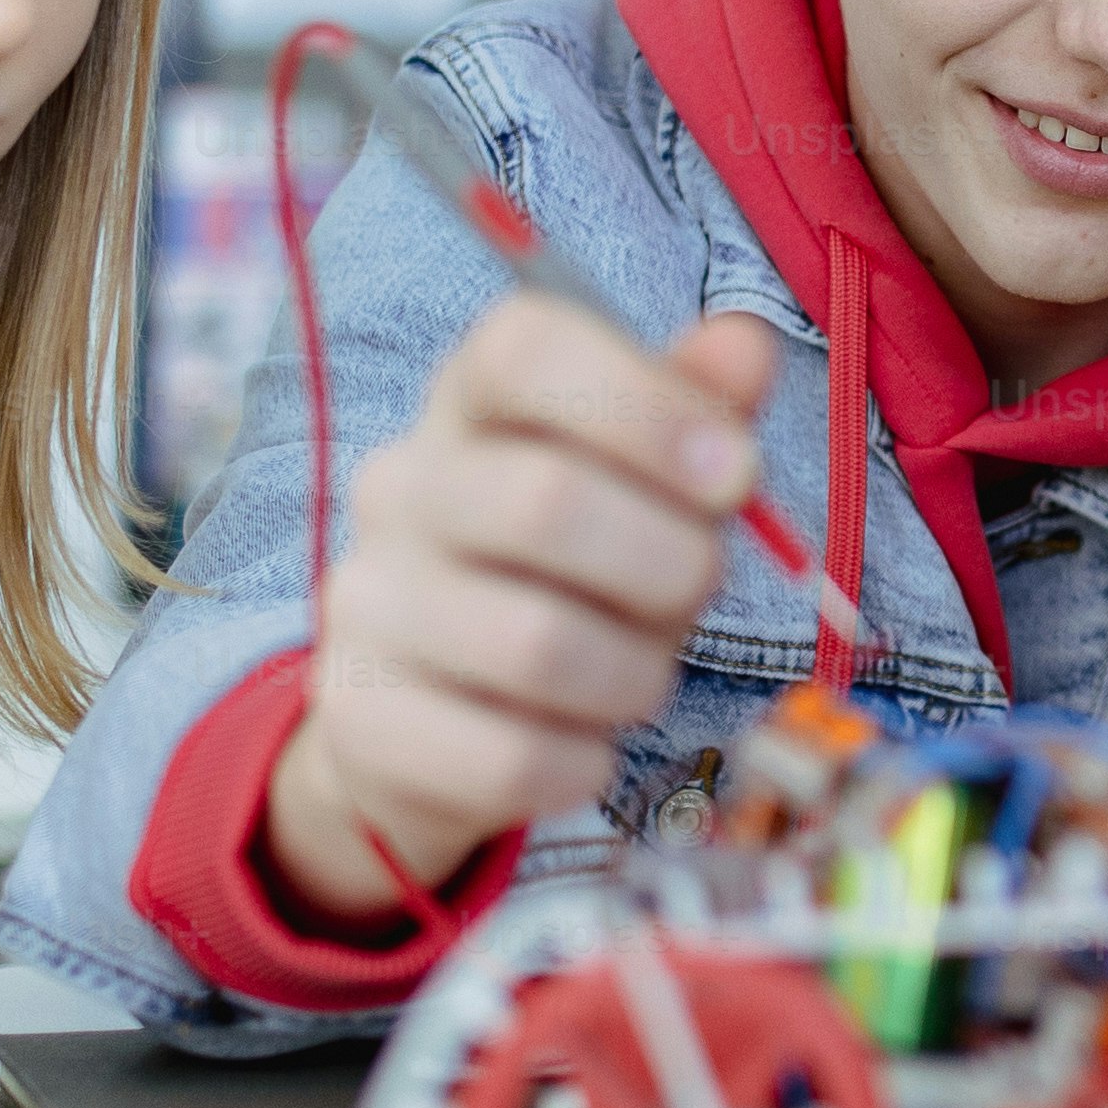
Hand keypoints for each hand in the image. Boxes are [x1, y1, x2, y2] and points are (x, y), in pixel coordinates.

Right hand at [265, 301, 777, 915]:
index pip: (523, 349)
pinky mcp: (362, 720)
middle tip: (698, 592)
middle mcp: (401, 488)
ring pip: (536, 646)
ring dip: (635, 674)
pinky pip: (510, 755)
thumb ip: (697, 412)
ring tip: (639, 675)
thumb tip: (745, 346)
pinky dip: (582, 760)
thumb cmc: (570, 572)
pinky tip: (585, 745)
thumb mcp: (645, 484)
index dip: (645, 404)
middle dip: (669, 562)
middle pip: (543, 501)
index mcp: (471, 403)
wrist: (437, 717)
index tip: (734, 472)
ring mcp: (367, 605)